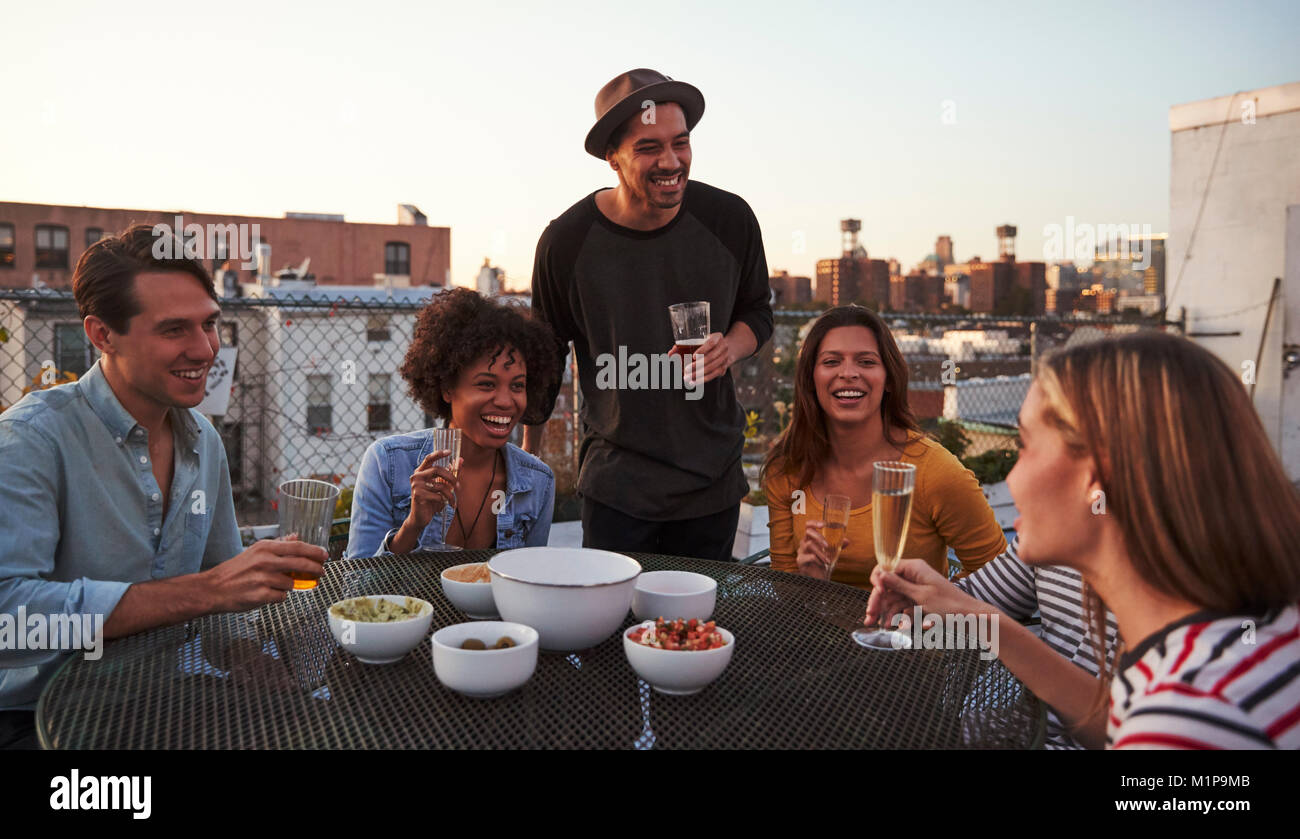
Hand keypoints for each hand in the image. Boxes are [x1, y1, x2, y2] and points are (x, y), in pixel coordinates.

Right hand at [202, 538, 327, 612]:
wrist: (213, 588)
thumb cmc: (235, 571)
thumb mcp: (255, 552)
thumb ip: (278, 545)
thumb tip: (296, 536)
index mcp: (265, 548)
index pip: (297, 547)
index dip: (314, 551)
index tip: (324, 555)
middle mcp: (265, 561)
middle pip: (301, 563)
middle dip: (315, 568)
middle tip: (321, 572)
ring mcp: (263, 578)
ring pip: (292, 583)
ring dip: (289, 586)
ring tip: (276, 585)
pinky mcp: (261, 595)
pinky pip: (282, 597)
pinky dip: (278, 597)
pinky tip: (267, 594)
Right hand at [406, 450, 461, 531]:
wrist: (420, 518)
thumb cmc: (431, 500)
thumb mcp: (442, 486)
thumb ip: (451, 473)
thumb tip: (461, 460)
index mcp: (421, 472)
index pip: (429, 458)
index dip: (438, 454)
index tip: (449, 452)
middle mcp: (416, 476)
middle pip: (437, 470)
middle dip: (451, 478)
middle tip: (459, 486)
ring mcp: (416, 485)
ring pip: (440, 485)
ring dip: (450, 494)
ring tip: (453, 501)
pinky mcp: (418, 495)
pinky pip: (438, 495)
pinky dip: (445, 501)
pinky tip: (445, 505)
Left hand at [683, 332, 735, 385]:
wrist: (722, 349)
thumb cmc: (706, 344)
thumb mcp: (699, 341)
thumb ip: (685, 346)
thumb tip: (670, 354)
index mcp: (717, 337)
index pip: (711, 343)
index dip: (702, 350)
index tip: (693, 356)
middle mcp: (723, 347)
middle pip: (711, 357)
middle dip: (697, 365)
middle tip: (686, 370)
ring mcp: (725, 358)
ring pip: (713, 368)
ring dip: (699, 374)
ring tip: (688, 378)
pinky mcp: (724, 367)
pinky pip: (714, 374)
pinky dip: (703, 379)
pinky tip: (694, 381)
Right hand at [795, 520, 848, 580]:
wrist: (818, 579)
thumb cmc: (823, 564)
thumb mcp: (832, 554)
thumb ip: (838, 546)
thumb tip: (847, 540)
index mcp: (810, 539)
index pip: (809, 526)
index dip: (814, 522)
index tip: (823, 524)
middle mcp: (804, 543)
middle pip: (808, 532)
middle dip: (819, 537)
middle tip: (827, 545)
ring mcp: (801, 552)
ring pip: (809, 545)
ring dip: (821, 552)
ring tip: (827, 560)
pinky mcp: (800, 561)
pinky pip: (809, 557)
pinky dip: (818, 560)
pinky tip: (822, 565)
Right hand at [863, 558, 986, 630]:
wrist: (969, 618)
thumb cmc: (949, 604)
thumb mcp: (921, 595)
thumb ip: (898, 584)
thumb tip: (880, 574)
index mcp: (913, 567)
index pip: (886, 568)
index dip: (878, 581)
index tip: (876, 594)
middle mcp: (912, 575)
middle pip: (887, 586)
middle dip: (878, 602)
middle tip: (869, 616)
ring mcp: (915, 588)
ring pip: (893, 598)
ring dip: (886, 612)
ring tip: (879, 625)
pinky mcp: (918, 600)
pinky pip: (903, 606)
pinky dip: (898, 616)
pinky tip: (893, 626)